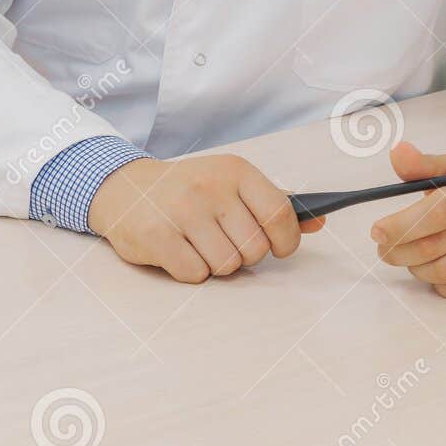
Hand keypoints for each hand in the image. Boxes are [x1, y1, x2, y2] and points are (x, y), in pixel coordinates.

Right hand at [87, 153, 324, 282]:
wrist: (126, 188)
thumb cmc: (189, 190)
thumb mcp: (231, 184)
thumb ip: (274, 203)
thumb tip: (319, 222)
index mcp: (235, 171)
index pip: (280, 213)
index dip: (285, 240)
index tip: (278, 246)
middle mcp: (210, 187)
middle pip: (254, 248)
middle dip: (243, 254)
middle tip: (223, 239)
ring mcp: (182, 211)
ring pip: (226, 266)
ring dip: (216, 264)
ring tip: (199, 243)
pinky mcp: (157, 236)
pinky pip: (195, 275)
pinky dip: (191, 271)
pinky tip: (179, 250)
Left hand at [370, 140, 445, 301]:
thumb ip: (424, 164)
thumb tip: (397, 154)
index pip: (436, 213)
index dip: (402, 225)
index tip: (377, 232)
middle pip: (435, 248)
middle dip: (399, 251)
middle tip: (384, 248)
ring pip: (445, 273)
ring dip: (417, 268)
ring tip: (409, 256)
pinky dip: (441, 285)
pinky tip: (434, 271)